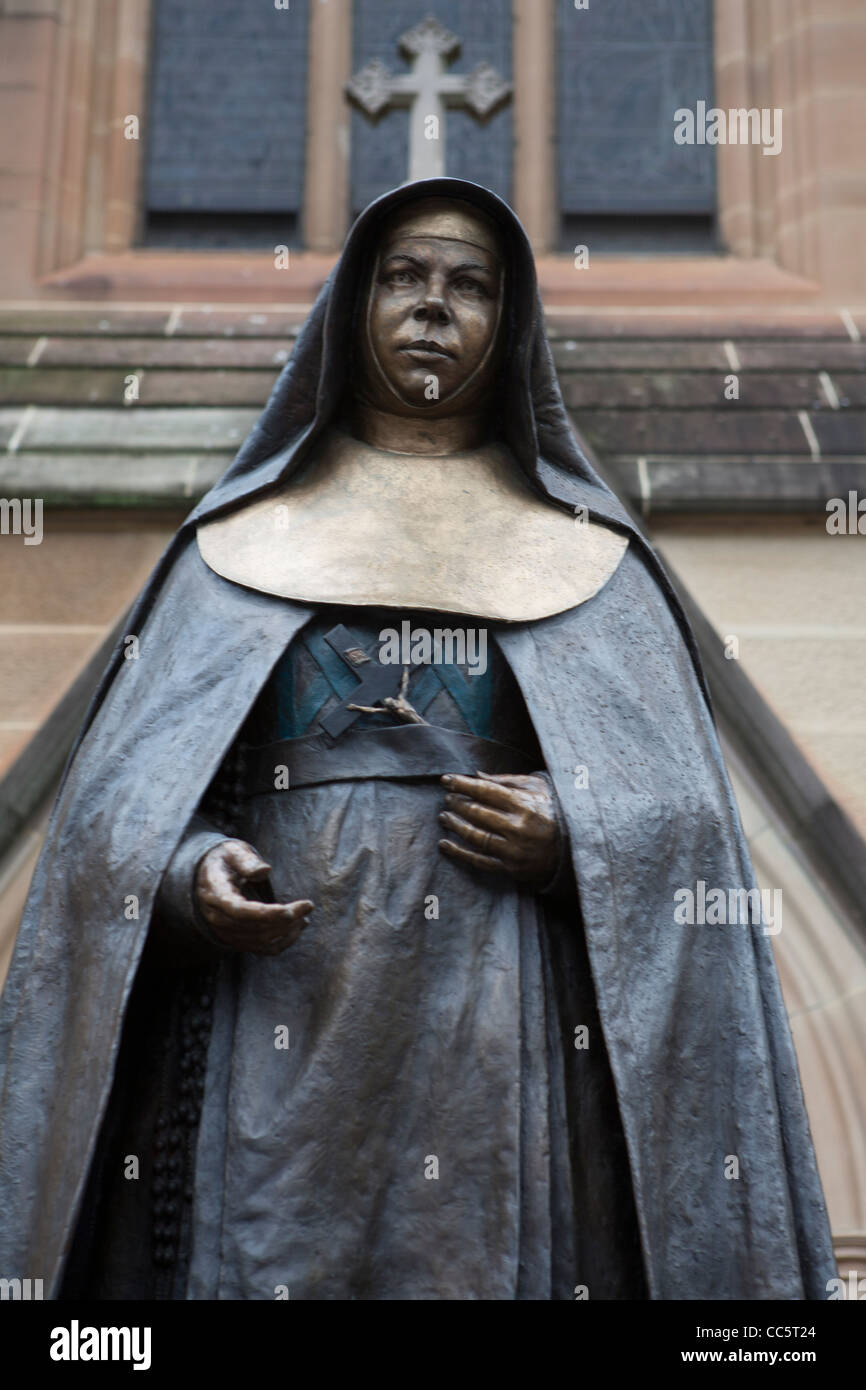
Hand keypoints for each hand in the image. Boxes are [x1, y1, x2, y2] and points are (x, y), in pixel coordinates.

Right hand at [195, 839, 313, 954]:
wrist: (210, 877)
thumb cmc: (226, 860)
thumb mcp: (233, 851)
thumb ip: (246, 860)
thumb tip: (264, 870)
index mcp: (215, 894)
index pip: (240, 911)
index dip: (267, 914)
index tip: (292, 910)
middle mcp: (218, 918)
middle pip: (254, 928)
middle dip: (285, 921)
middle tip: (307, 906)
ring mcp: (226, 932)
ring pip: (260, 941)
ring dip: (286, 932)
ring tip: (304, 917)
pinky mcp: (236, 939)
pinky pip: (261, 948)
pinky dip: (282, 942)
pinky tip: (297, 928)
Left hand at [437, 771, 561, 887]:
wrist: (575, 849)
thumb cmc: (553, 812)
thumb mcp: (537, 789)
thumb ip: (507, 781)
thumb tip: (477, 776)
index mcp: (524, 805)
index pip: (486, 791)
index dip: (463, 784)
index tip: (446, 780)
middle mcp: (518, 828)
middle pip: (478, 813)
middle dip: (457, 804)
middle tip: (447, 799)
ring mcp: (513, 850)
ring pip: (476, 837)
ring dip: (455, 826)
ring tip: (443, 817)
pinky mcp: (510, 868)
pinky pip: (479, 861)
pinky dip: (459, 853)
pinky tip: (445, 845)